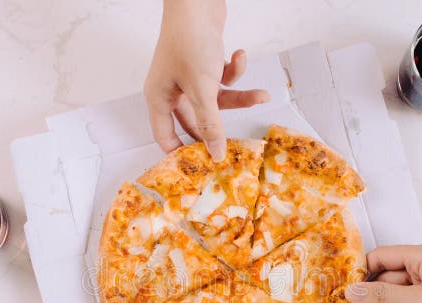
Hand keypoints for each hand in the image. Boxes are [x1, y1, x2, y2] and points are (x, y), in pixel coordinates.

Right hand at [144, 0, 269, 160]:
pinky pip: (223, 79)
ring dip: (240, 96)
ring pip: (216, 100)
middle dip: (220, 124)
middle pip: (197, 120)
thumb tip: (216, 154)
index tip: (203, 166)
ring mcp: (189, 77)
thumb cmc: (190, 41)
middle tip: (237, 141)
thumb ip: (210, 124)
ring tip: (261, 95)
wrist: (197, 0)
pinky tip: (239, 55)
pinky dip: (235, 70)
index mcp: (160, 98)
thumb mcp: (203, 90)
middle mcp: (172, 90)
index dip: (182, 152)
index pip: (165, 136)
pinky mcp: (205, 63)